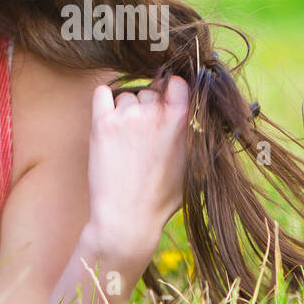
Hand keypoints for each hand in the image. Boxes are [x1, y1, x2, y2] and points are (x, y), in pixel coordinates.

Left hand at [85, 75, 190, 260]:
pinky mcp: (102, 123)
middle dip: (149, 107)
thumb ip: (195, 133)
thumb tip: (202, 112)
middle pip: (150, 91)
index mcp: (182, 120)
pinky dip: (104, 101)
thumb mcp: (193, 165)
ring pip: (127, 96)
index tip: (167, 104)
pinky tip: (108, 120)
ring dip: (127, 111)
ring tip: (127, 141)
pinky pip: (101, 93)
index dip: (171, 92)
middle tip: (145, 136)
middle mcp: (154, 113)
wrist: (127, 220)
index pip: (177, 83)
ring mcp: (127, 116)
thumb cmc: (161, 198)